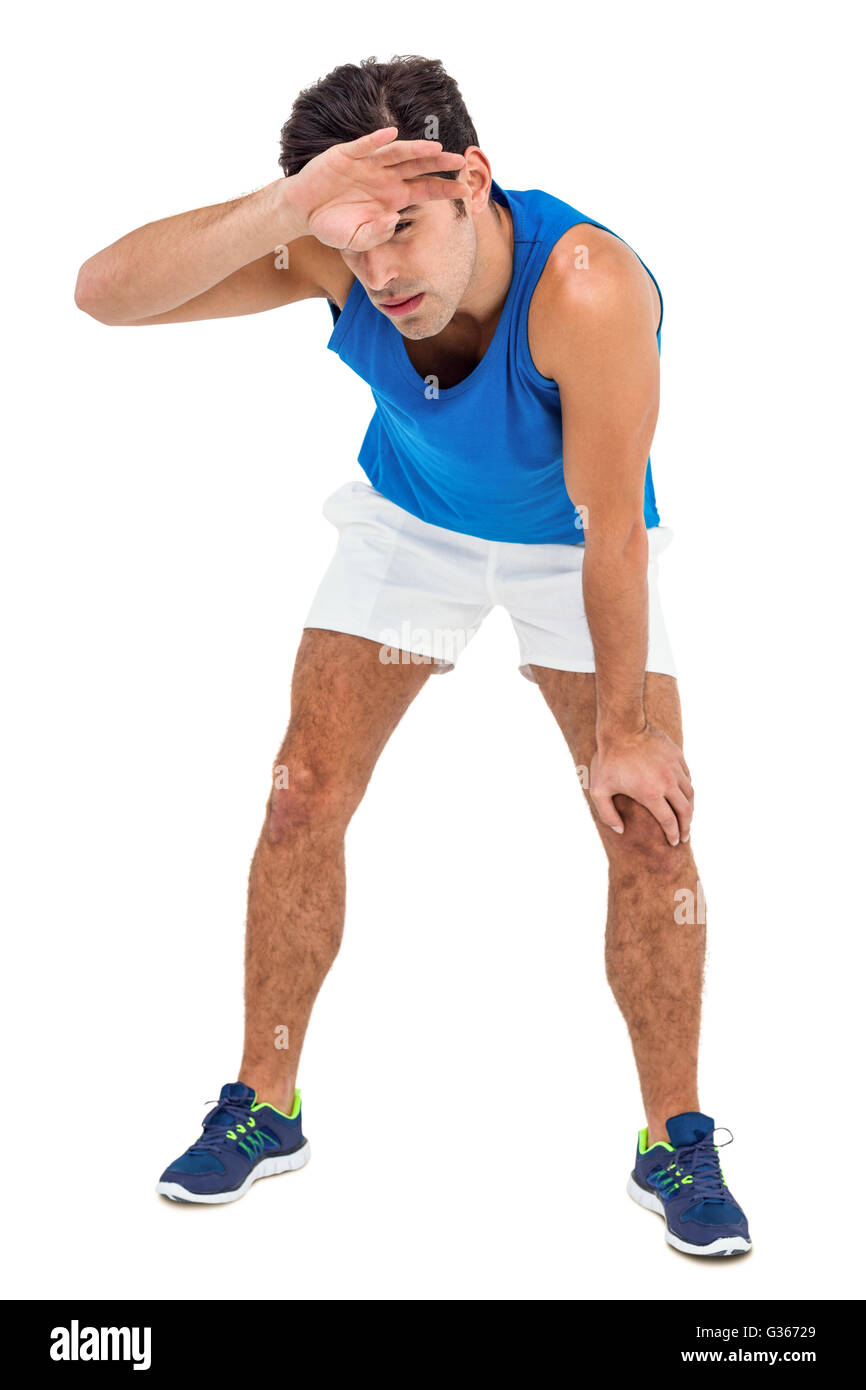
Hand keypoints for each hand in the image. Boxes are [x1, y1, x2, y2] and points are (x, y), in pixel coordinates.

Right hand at [287, 126, 470, 252]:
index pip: (425, 190)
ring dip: (415, 150)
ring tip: (434, 149)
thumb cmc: (332, 227)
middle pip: (418, 166)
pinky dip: (376, 140)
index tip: (465, 191)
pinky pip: (364, 145)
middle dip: (439, 163)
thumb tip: (394, 220)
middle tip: (460, 160)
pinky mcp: (346, 155)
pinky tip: (390, 134)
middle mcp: (385, 177)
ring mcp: (367, 164)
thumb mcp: (355, 241)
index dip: (444, 189)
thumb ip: (375, 234)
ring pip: (396, 153)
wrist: (303, 212)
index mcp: (393, 197)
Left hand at [590, 723, 693, 845]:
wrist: (622, 727)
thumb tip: (621, 830)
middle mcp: (667, 783)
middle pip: (685, 811)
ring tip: (687, 817)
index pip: (669, 822)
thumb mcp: (598, 790)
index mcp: (651, 794)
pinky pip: (688, 777)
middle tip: (685, 836)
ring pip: (690, 794)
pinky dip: (687, 789)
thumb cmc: (608, 760)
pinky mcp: (677, 756)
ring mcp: (674, 768)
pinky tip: (683, 794)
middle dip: (687, 827)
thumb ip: (607, 814)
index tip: (674, 842)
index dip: (673, 834)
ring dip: (690, 808)